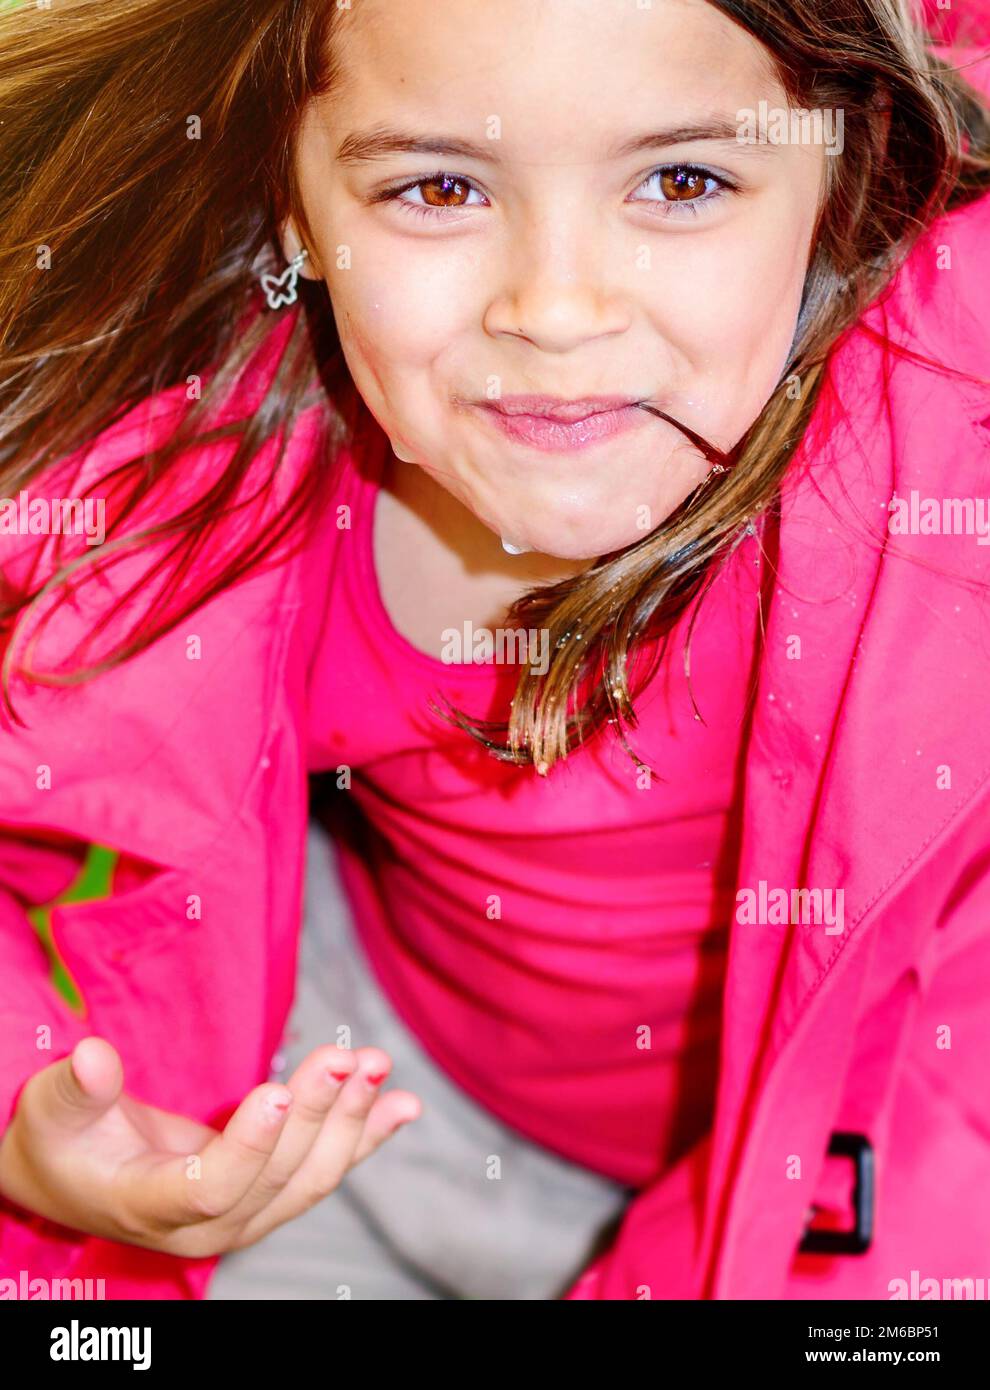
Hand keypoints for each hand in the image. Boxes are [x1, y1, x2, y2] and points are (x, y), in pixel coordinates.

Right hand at [0, 1035, 420, 1256]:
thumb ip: (75, 1089)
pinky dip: (366, 1137)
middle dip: (316, 1113)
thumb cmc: (61, 1139)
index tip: (279, 1089)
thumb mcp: (52, 1112)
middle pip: (275, 1176)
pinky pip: (324, 1170)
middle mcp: (205, 1224)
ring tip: (375, 1063)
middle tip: (346, 1056)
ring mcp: (243, 1213)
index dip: (250, 1145)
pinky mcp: (267, 1193)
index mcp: (149, 1206)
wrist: (75, 1174)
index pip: (210, 1188)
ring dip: (351, 1121)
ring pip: (310, 1177)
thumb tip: (94, 1058)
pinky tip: (404, 1105)